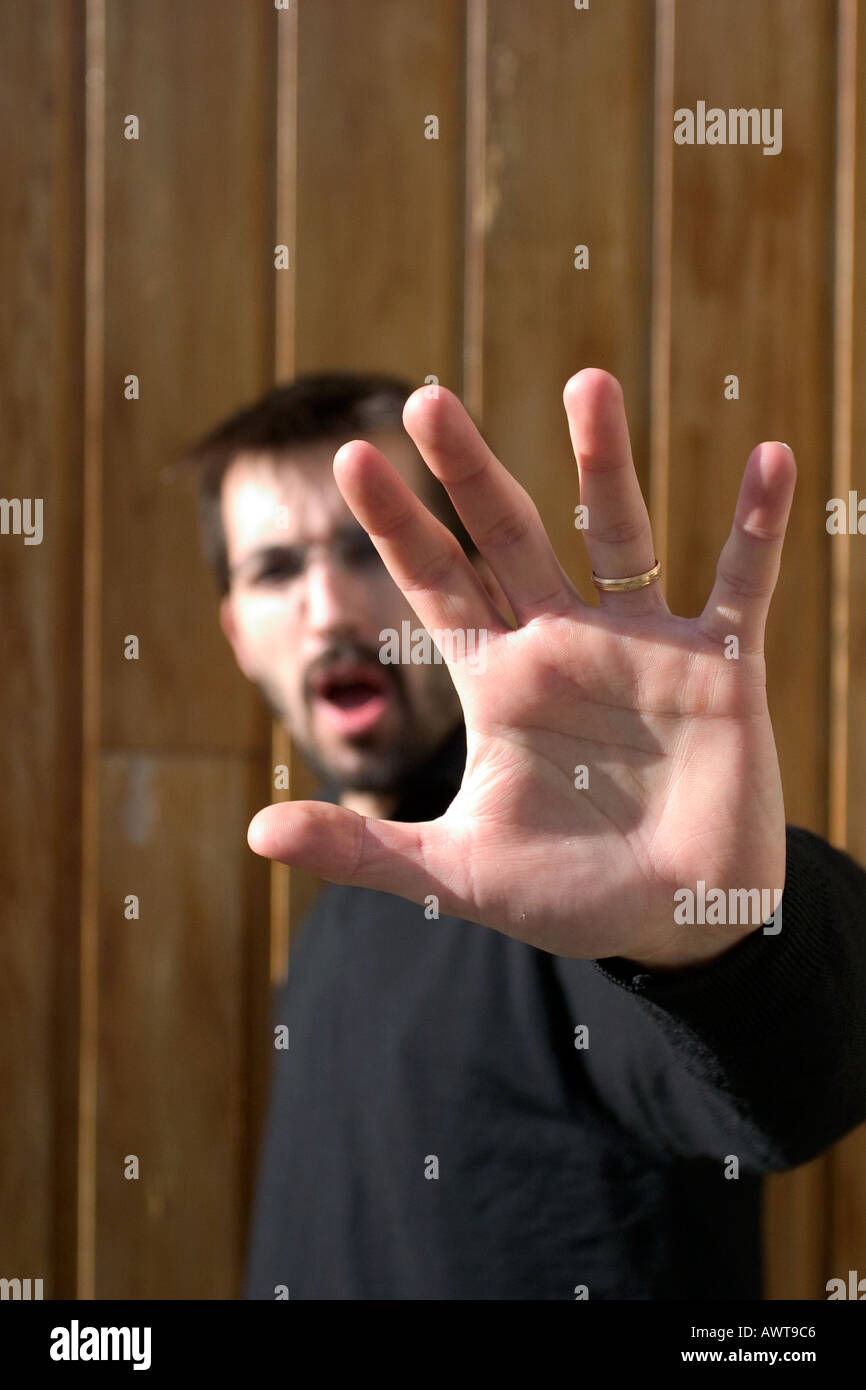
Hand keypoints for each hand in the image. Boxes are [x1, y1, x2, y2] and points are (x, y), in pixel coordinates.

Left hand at [248, 369, 795, 968]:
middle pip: (507, 536)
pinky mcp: (720, 667)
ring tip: (586, 383)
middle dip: (469, 470)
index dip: (396, 523)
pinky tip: (770, 460)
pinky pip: (741, 582)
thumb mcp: (456, 873)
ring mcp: (643, 647)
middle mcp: (564, 645)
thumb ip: (364, 851)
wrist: (677, 923)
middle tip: (425, 397)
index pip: (436, 583)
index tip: (350, 456)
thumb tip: (256, 832)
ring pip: (620, 534)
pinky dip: (756, 526)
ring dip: (603, 462)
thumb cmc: (567, 897)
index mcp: (499, 682)